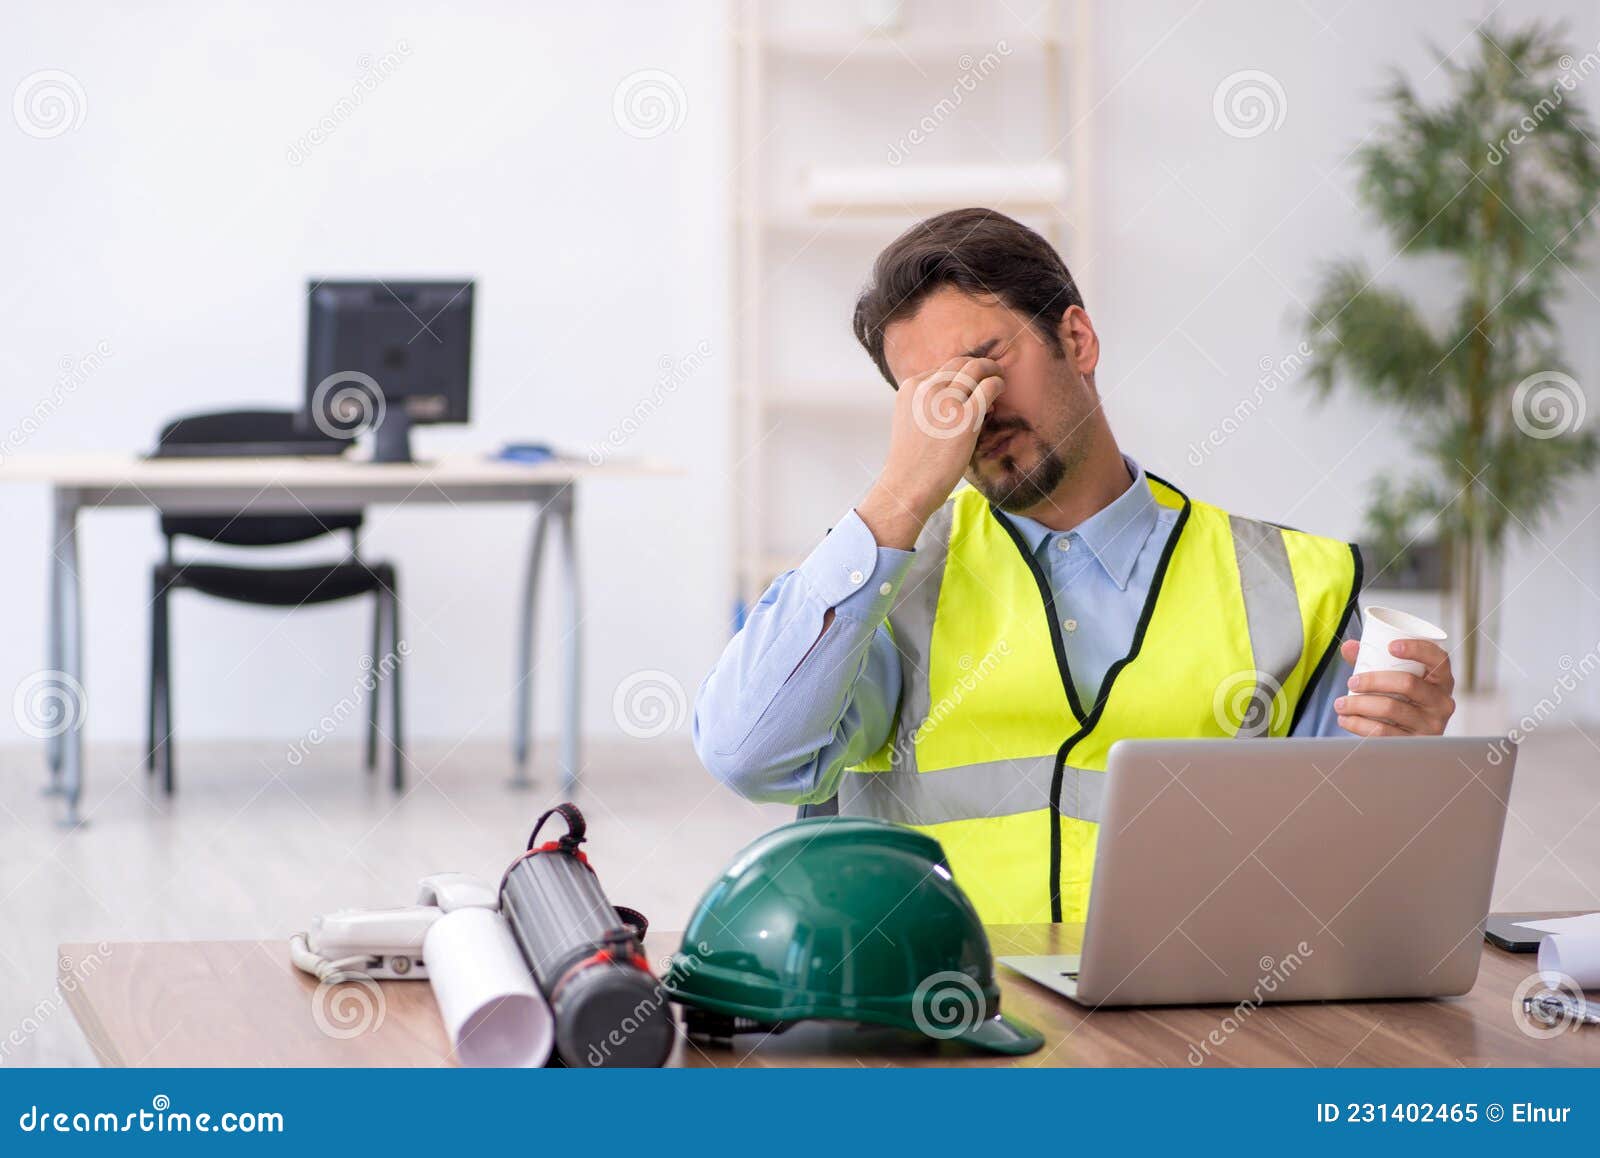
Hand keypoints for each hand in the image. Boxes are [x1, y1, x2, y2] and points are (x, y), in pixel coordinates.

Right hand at [857, 356, 1003, 549]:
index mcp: (911, 387)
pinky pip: (989, 387)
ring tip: (999, 378)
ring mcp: (946, 401)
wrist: (908, 485)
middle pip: (959, 362)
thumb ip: (927, 403)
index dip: (960, 374)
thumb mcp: (911, 420)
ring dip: (991, 370)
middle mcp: (927, 389)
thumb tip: (958, 394)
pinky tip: (1000, 389)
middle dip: (978, 365)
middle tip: (991, 371)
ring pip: (975, 369)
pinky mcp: (965, 417)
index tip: (969, 385)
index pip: (942, 368)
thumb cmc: (912, 460)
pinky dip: (998, 384)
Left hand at [1333, 638, 1455, 736]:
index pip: (1438, 659)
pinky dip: (1359, 724)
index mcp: (1441, 680)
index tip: (1390, 647)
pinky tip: (1345, 720)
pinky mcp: (1416, 742)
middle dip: (1373, 680)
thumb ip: (1372, 660)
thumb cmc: (1401, 701)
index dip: (1417, 649)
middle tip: (1351, 682)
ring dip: (1359, 704)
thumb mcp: (1394, 679)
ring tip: (1340, 704)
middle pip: (1408, 683)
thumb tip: (1348, 646)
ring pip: (1392, 708)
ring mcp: (1432, 724)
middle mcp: (1442, 701)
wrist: (1410, 743)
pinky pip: (1384, 732)